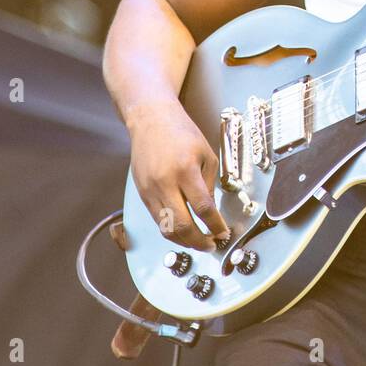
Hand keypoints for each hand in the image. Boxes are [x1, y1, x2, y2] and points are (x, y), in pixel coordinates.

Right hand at [125, 99, 228, 250]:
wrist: (150, 119)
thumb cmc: (181, 132)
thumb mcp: (206, 155)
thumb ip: (209, 184)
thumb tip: (211, 212)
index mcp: (185, 170)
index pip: (203, 207)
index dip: (215, 225)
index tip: (223, 232)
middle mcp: (165, 183)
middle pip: (181, 225)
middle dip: (199, 241)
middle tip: (211, 245)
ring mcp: (150, 190)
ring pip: (165, 228)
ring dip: (183, 240)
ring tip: (198, 242)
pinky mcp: (142, 193)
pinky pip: (156, 219)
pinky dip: (170, 229)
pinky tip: (182, 230)